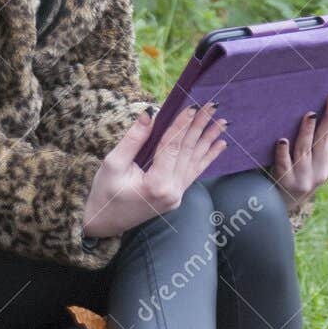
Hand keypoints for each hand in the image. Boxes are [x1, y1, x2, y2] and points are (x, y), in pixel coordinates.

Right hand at [82, 100, 227, 239]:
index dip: (182, 125)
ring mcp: (176, 196)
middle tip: (212, 105)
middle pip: (187, 152)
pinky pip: (194, 173)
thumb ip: (134, 139)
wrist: (104, 222)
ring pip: (195, 161)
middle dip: (200, 126)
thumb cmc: (104, 193)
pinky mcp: (176, 197)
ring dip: (209, 139)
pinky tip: (220, 144)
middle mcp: (172, 192)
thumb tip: (150, 115)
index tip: (192, 105)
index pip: (172, 148)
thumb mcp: (113, 163)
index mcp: (156, 185)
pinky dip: (207, 157)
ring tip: (223, 122)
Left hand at [270, 90, 327, 207]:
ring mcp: (304, 178)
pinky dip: (283, 153)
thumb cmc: (301, 169)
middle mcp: (322, 171)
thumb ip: (324, 137)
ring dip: (307, 132)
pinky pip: (284, 165)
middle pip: (326, 140)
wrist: (284, 201)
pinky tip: (282, 141)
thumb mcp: (318, 157)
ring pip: (305, 151)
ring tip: (310, 115)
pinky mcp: (285, 182)